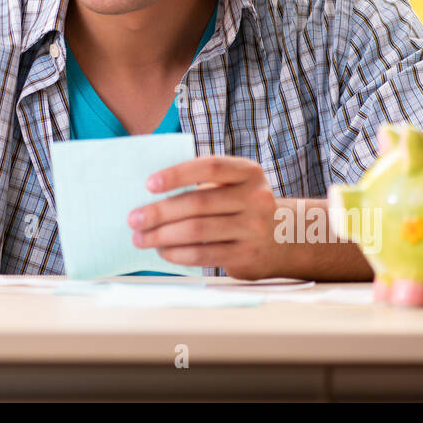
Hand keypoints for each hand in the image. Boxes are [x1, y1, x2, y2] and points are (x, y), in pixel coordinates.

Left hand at [127, 156, 283, 279]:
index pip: (210, 167)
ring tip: (141, 237)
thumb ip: (205, 182)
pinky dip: (178, 253)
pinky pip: (204, 254)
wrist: (288, 237)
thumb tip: (152, 193)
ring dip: (163, 235)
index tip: (149, 184)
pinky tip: (162, 250)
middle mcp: (255, 198)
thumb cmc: (244, 205)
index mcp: (248, 172)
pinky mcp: (247, 255)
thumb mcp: (237, 185)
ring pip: (197, 231)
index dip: (178, 174)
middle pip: (198, 203)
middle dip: (159, 212)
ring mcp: (254, 228)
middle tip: (134, 218)